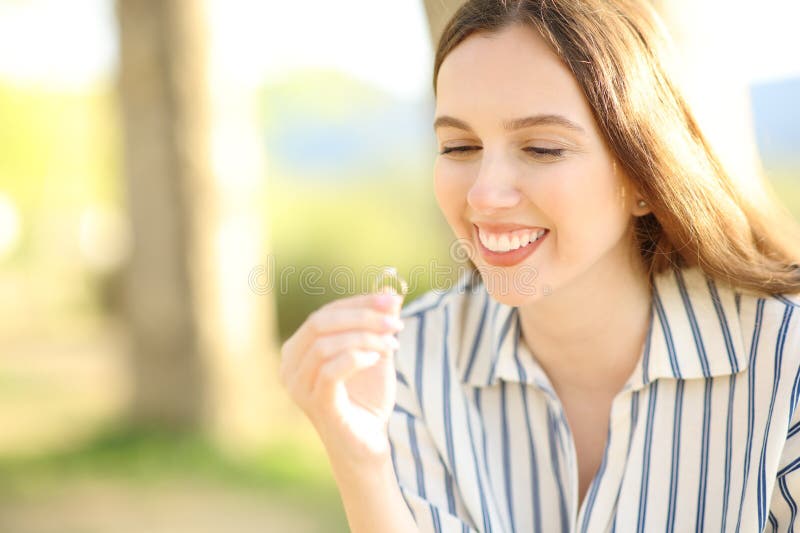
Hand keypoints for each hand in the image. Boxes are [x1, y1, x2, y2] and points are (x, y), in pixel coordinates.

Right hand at [279, 290, 404, 467]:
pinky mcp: (315, 404)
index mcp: (298, 350)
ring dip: (364, 338)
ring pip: (325, 344)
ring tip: (392, 346)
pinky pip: (330, 370)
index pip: (325, 313)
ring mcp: (298, 387)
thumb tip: (391, 294)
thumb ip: (379, 326)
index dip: (358, 303)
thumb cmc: (367, 399)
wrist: (368, 444)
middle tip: (395, 322)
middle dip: (362, 317)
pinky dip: (356, 358)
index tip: (391, 300)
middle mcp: (290, 366)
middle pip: (320, 323)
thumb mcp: (375, 353)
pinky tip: (376, 360)